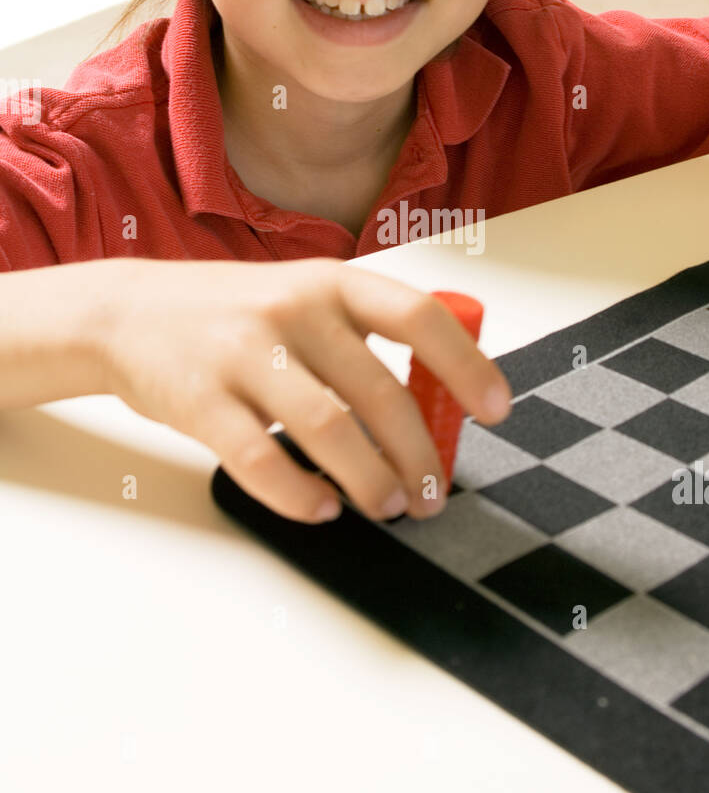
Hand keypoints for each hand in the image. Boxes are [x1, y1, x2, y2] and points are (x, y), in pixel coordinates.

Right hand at [99, 257, 510, 524]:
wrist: (127, 313)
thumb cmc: (232, 315)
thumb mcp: (303, 300)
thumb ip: (363, 341)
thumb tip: (439, 407)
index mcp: (330, 283)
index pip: (418, 316)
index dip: (467, 365)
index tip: (498, 409)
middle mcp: (292, 310)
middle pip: (380, 393)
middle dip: (419, 455)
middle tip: (433, 494)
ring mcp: (243, 353)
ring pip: (328, 431)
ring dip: (370, 481)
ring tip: (387, 507)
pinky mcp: (200, 400)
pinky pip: (260, 460)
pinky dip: (299, 495)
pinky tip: (322, 510)